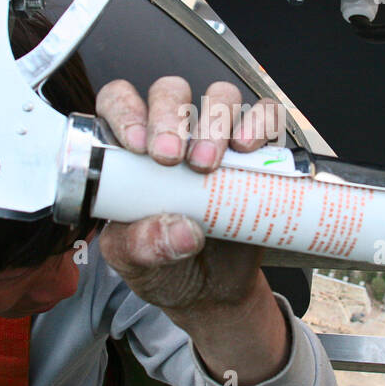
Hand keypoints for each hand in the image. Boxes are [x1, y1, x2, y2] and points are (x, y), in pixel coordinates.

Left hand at [93, 77, 289, 382]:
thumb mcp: (137, 264)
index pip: (119, 102)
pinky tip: (249, 147)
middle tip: (172, 157)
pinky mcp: (256, 152)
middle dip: (171, 117)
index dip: (126, 111)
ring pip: (219, 98)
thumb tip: (181, 231)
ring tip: (210, 164)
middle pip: (171, 92)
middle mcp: (174, 134)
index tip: (138, 146)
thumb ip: (144, 246)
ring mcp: (217, 139)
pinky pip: (265, 117)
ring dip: (215, 120)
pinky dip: (261, 123)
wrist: (211, 293)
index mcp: (129, 151)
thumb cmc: (163, 266)